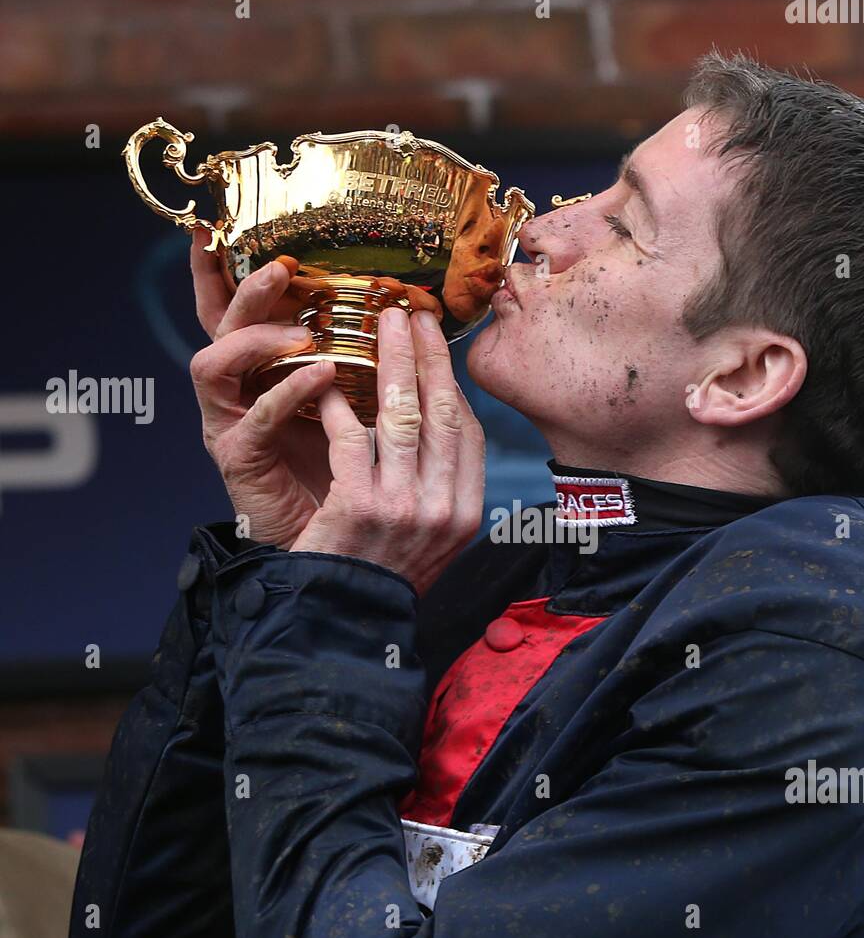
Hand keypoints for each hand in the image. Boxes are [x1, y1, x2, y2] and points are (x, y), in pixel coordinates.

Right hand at [189, 227, 339, 547]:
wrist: (332, 539)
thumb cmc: (346, 469)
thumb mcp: (359, 403)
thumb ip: (367, 364)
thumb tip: (407, 314)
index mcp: (261, 367)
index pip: (236, 308)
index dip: (220, 270)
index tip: (216, 228)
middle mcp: (237, 387)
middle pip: (222, 322)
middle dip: (248, 291)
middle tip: (280, 267)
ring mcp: (230, 420)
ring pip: (218, 361)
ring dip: (259, 338)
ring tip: (304, 331)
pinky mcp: (237, 456)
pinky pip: (255, 417)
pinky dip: (286, 392)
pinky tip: (322, 376)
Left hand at [290, 304, 484, 596]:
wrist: (342, 622)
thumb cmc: (378, 577)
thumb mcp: (429, 540)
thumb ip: (437, 489)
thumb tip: (435, 423)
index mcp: (464, 512)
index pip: (466, 433)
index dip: (450, 382)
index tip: (436, 345)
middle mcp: (441, 508)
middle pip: (439, 413)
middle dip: (425, 356)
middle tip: (410, 314)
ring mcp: (402, 507)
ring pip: (400, 417)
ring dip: (388, 363)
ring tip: (378, 326)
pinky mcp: (358, 507)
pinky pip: (348, 439)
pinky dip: (336, 405)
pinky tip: (324, 381)